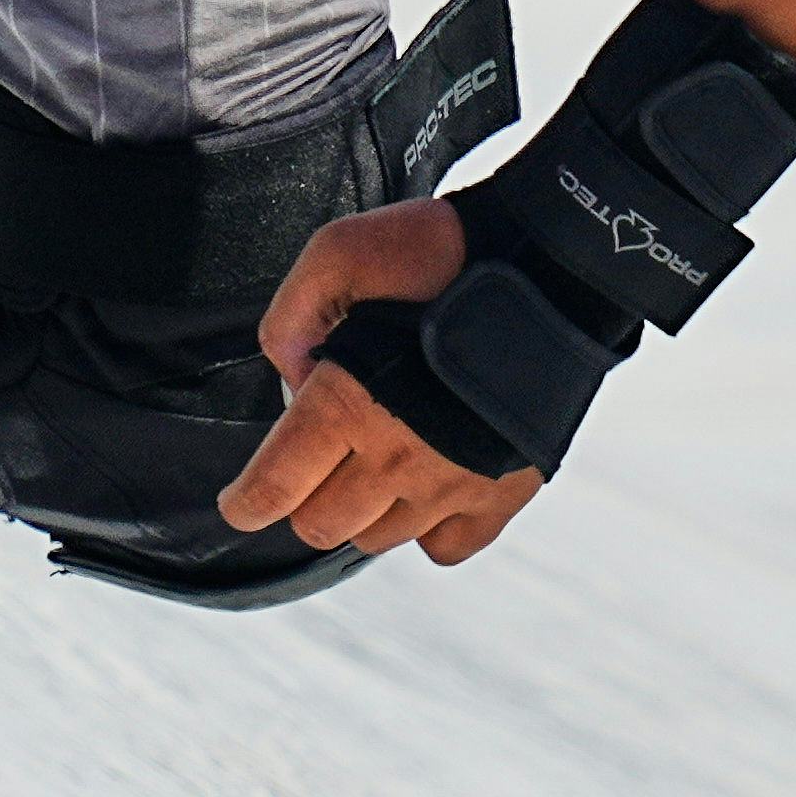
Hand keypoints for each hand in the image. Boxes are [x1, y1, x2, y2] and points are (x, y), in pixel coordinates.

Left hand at [219, 197, 550, 565]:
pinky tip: (428, 484)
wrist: (553, 267)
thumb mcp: (339, 251)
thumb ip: (293, 315)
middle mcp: (398, 456)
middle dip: (305, 497)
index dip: (248, 501)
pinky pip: (445, 546)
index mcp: (349, 402)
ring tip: (378, 459)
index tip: (241, 503)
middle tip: (318, 461)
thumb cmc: (447, 251)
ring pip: (379, 538)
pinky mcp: (502, 493)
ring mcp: (453, 482)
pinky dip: (427, 527)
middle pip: (322, 524)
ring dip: (364, 508)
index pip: (277, 484)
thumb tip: (290, 376)